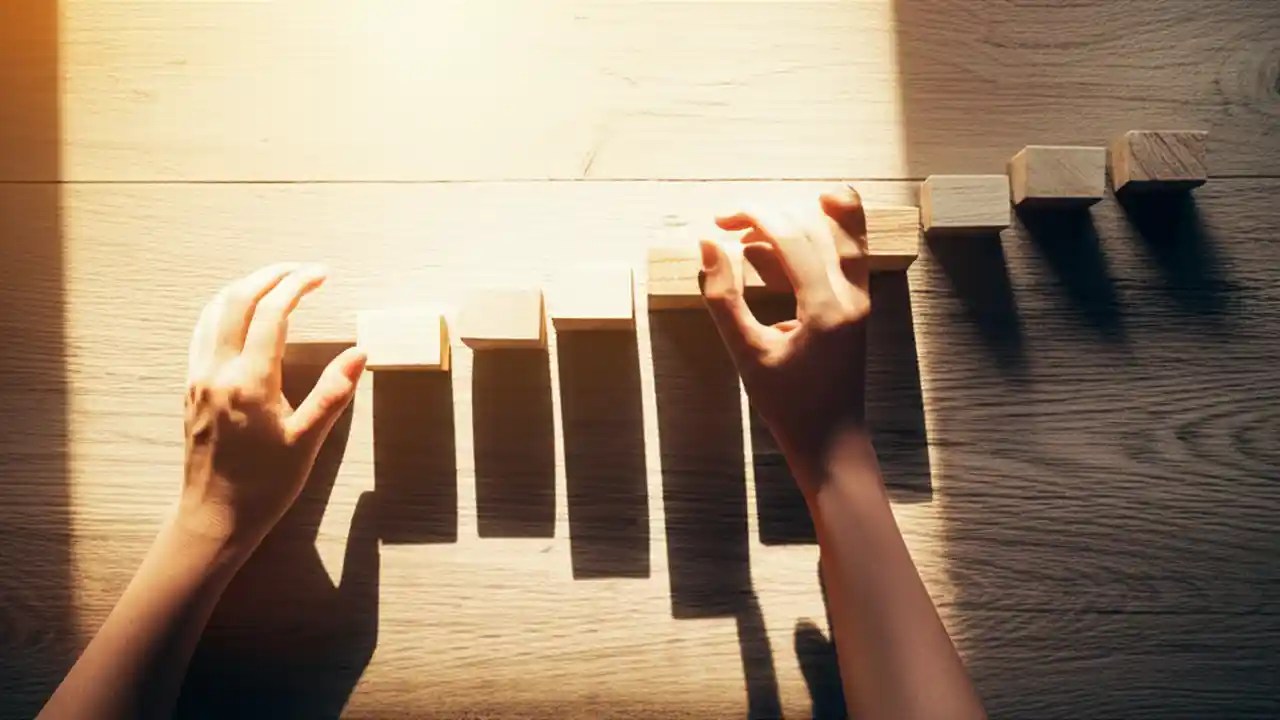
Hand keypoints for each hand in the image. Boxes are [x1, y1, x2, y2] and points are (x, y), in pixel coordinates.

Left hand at [182, 263, 366, 547]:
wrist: (215, 516)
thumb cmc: (265, 484)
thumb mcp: (308, 441)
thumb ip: (333, 393)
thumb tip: (359, 353)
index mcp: (249, 383)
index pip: (272, 314)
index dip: (298, 285)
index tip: (323, 274)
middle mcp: (217, 372)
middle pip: (238, 300)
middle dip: (271, 275)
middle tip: (303, 270)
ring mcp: (198, 377)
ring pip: (214, 310)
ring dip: (246, 287)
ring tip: (276, 281)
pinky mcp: (191, 386)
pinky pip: (203, 331)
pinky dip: (224, 308)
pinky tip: (242, 310)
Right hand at [699, 187, 872, 494]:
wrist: (831, 442)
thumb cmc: (788, 405)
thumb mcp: (746, 355)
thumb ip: (723, 299)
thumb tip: (707, 246)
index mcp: (827, 308)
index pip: (792, 238)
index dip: (755, 217)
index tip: (720, 219)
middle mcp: (853, 296)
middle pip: (817, 227)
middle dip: (770, 214)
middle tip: (728, 222)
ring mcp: (862, 299)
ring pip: (845, 232)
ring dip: (804, 214)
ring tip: (763, 216)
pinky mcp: (859, 305)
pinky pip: (849, 253)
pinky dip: (826, 232)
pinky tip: (796, 231)